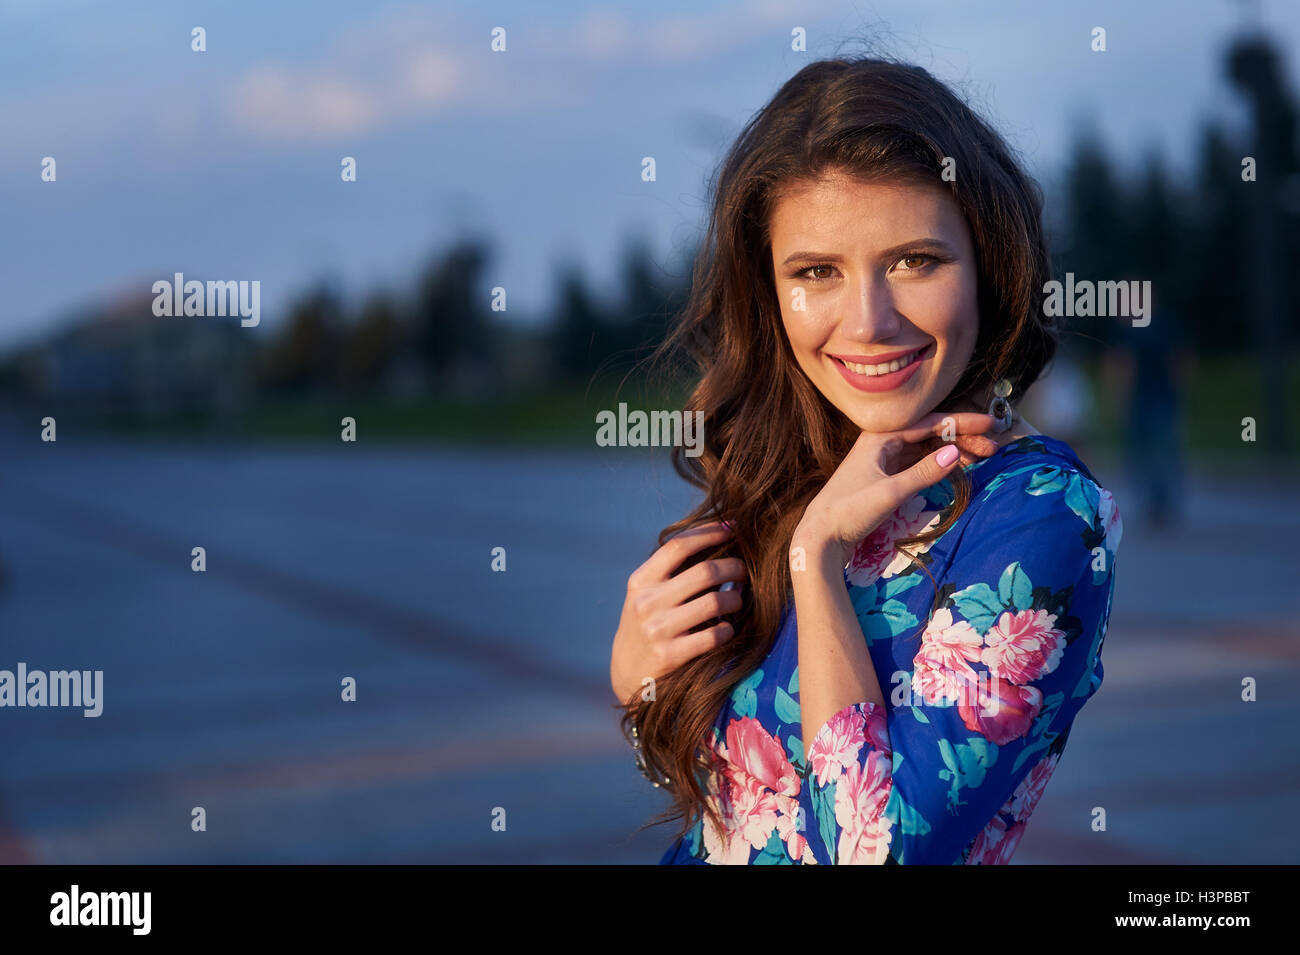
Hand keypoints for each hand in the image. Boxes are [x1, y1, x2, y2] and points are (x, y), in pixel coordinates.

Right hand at [610, 521, 747, 702]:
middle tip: (745, 570)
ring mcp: (658, 629)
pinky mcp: (671, 655)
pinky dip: (728, 629)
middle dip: (734, 567)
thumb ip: (671, 571)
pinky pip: (715, 635)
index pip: (678, 546)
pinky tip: (726, 628)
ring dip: (735, 599)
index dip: (709, 533)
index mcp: (640, 581)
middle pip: (705, 572)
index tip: (731, 528)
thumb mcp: (646, 594)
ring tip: (737, 600)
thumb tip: (717, 535)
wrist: (626, 673)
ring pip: (715, 602)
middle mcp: (647, 602)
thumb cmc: (646, 624)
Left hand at [793, 412, 1001, 568]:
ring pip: (926, 448)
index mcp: (881, 437)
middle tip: (992, 448)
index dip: (962, 423)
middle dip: (962, 438)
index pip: (930, 423)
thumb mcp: (890, 492)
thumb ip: (924, 473)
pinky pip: (918, 463)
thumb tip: (956, 453)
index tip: (991, 425)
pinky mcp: (884, 477)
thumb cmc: (849, 511)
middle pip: (930, 433)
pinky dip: (938, 464)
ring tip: (981, 458)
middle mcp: (882, 443)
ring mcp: (883, 460)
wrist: (820, 537)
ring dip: (952, 451)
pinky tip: (956, 468)